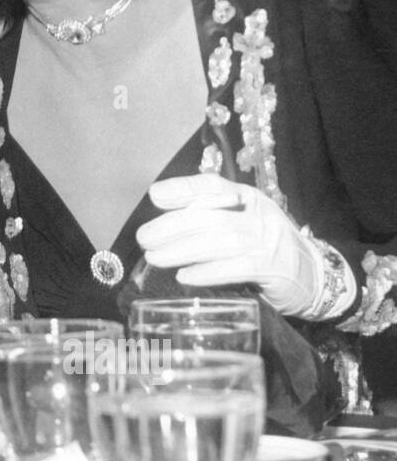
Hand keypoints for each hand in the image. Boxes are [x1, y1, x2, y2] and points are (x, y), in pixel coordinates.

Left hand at [137, 174, 333, 317]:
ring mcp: (268, 241)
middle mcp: (258, 214)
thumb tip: (162, 215)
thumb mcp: (242, 223)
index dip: (183, 189)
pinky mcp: (274, 269)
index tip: (155, 195)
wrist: (315, 275)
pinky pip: (237, 269)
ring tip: (155, 257)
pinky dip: (208, 272)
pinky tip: (184, 276)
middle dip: (172, 226)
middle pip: (209, 215)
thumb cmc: (266, 248)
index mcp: (247, 198)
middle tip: (144, 238)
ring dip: (182, 250)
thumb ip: (209, 216)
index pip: (213, 185)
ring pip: (219, 241)